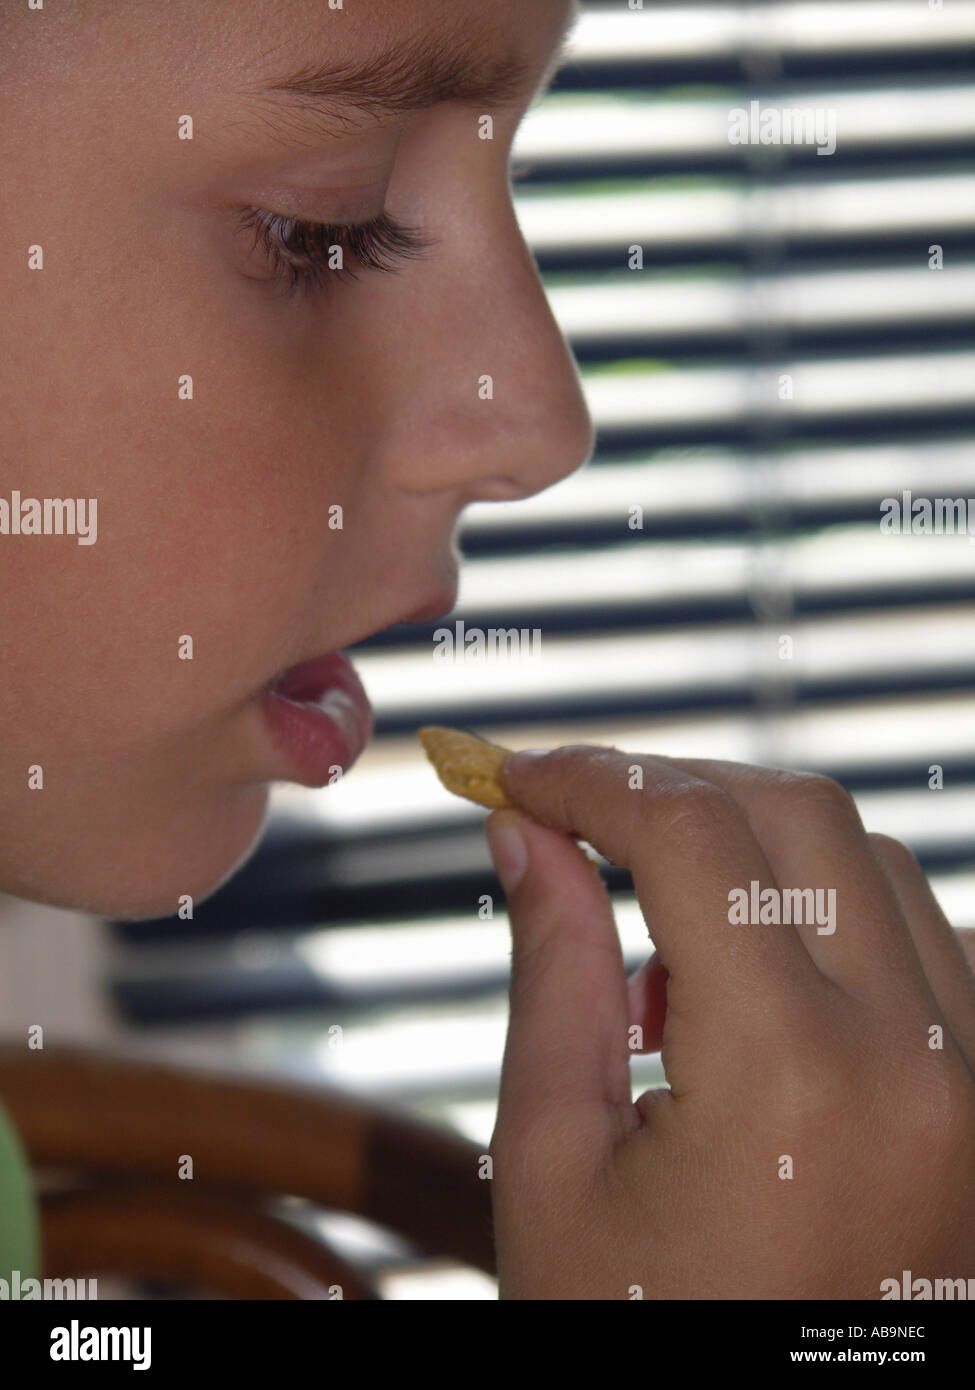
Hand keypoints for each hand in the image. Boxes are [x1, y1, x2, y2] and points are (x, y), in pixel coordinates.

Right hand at [484, 748, 974, 1298]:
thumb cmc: (641, 1337)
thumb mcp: (557, 1167)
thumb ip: (551, 975)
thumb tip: (528, 836)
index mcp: (793, 1076)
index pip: (692, 835)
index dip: (593, 778)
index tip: (521, 774)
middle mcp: (918, 1058)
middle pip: (798, 815)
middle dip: (674, 792)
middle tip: (581, 823)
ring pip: (870, 863)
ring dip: (754, 853)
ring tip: (661, 959)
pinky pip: (920, 939)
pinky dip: (826, 915)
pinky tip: (751, 993)